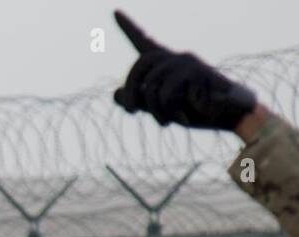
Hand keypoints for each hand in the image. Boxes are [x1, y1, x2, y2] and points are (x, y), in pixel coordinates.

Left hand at [112, 9, 255, 130]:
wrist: (227, 116)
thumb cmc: (193, 111)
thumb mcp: (160, 109)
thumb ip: (138, 101)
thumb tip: (115, 93)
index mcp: (165, 64)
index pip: (143, 42)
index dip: (129, 28)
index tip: (115, 12)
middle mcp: (176, 58)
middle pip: (141, 63)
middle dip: (131, 89)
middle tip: (131, 112)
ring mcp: (189, 63)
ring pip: (153, 84)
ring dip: (156, 109)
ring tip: (168, 121)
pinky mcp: (199, 73)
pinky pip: (170, 95)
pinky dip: (174, 112)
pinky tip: (190, 113)